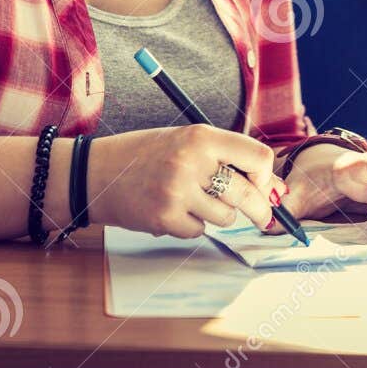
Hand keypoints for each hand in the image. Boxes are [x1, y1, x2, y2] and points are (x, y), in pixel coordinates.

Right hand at [87, 124, 285, 238]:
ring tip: (192, 200)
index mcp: (201, 136)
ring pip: (225, 217)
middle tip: (264, 217)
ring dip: (216, 214)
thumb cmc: (146, 155)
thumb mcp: (186, 142)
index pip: (258, 157)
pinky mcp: (165, 219)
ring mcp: (177, 192)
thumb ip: (225, 158)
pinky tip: (172, 210)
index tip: (262, 185)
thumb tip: (271, 188)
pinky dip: (191, 225)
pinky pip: (199, 231)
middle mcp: (191, 161)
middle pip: (247, 193)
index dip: (265, 176)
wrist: (95, 172)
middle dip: (259, 209)